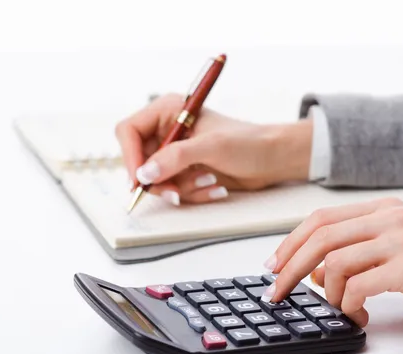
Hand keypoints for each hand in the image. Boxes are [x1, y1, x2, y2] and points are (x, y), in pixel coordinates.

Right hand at [116, 94, 312, 204]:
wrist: (272, 158)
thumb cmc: (247, 142)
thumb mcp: (210, 147)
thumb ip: (175, 158)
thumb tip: (144, 174)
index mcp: (168, 111)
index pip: (129, 131)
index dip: (130, 156)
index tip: (140, 179)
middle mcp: (168, 130)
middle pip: (140, 161)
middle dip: (160, 180)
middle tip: (176, 192)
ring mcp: (176, 152)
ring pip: (157, 180)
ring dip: (181, 187)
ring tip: (207, 181)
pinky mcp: (186, 171)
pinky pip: (174, 188)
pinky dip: (192, 192)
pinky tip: (213, 186)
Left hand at [261, 198, 402, 327]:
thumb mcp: (400, 244)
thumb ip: (360, 249)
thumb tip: (316, 268)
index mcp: (384, 208)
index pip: (322, 218)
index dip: (291, 241)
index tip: (274, 264)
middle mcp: (390, 217)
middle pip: (320, 236)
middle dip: (290, 266)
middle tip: (277, 290)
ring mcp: (400, 240)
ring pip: (334, 262)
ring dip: (324, 291)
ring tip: (336, 306)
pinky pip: (357, 286)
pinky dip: (347, 304)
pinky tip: (358, 313)